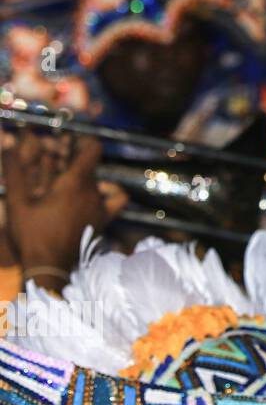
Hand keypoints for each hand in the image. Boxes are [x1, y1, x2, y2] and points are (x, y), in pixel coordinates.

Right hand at [0, 130, 117, 288]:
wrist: (48, 266)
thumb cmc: (31, 233)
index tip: (72, 138)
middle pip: (91, 165)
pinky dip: (110, 193)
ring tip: (67, 180)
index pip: (93, 148)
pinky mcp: (103, 220)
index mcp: (75, 182)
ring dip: (85, 177)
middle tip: (56, 160)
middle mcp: (93, 191)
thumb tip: (8, 142)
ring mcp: (101, 206)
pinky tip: (97, 194)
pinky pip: (116, 200)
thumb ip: (13, 170)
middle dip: (75, 159)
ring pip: (98, 181)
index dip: (85, 140)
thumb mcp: (17, 200)